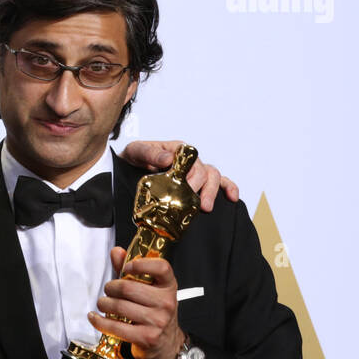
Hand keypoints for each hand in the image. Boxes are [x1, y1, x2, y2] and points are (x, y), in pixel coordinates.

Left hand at [90, 247, 183, 358]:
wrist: (166, 343)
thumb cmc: (154, 312)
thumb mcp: (149, 289)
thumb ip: (131, 270)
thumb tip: (117, 252)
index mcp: (169, 286)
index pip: (161, 267)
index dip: (140, 264)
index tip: (125, 268)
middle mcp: (167, 302)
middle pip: (128, 287)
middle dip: (110, 288)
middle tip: (108, 290)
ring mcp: (158, 321)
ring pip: (119, 306)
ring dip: (104, 304)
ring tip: (103, 303)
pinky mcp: (147, 337)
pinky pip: (115, 327)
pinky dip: (99, 321)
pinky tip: (94, 317)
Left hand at [119, 140, 238, 211]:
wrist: (126, 169)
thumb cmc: (133, 157)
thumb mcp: (136, 151)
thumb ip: (150, 153)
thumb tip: (169, 158)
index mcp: (177, 150)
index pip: (192, 159)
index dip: (192, 174)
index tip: (187, 188)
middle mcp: (189, 161)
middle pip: (205, 170)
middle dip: (203, 188)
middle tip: (196, 205)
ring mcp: (195, 171)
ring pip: (214, 177)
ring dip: (213, 192)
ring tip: (206, 208)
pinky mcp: (197, 182)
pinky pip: (220, 182)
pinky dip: (229, 188)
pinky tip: (232, 198)